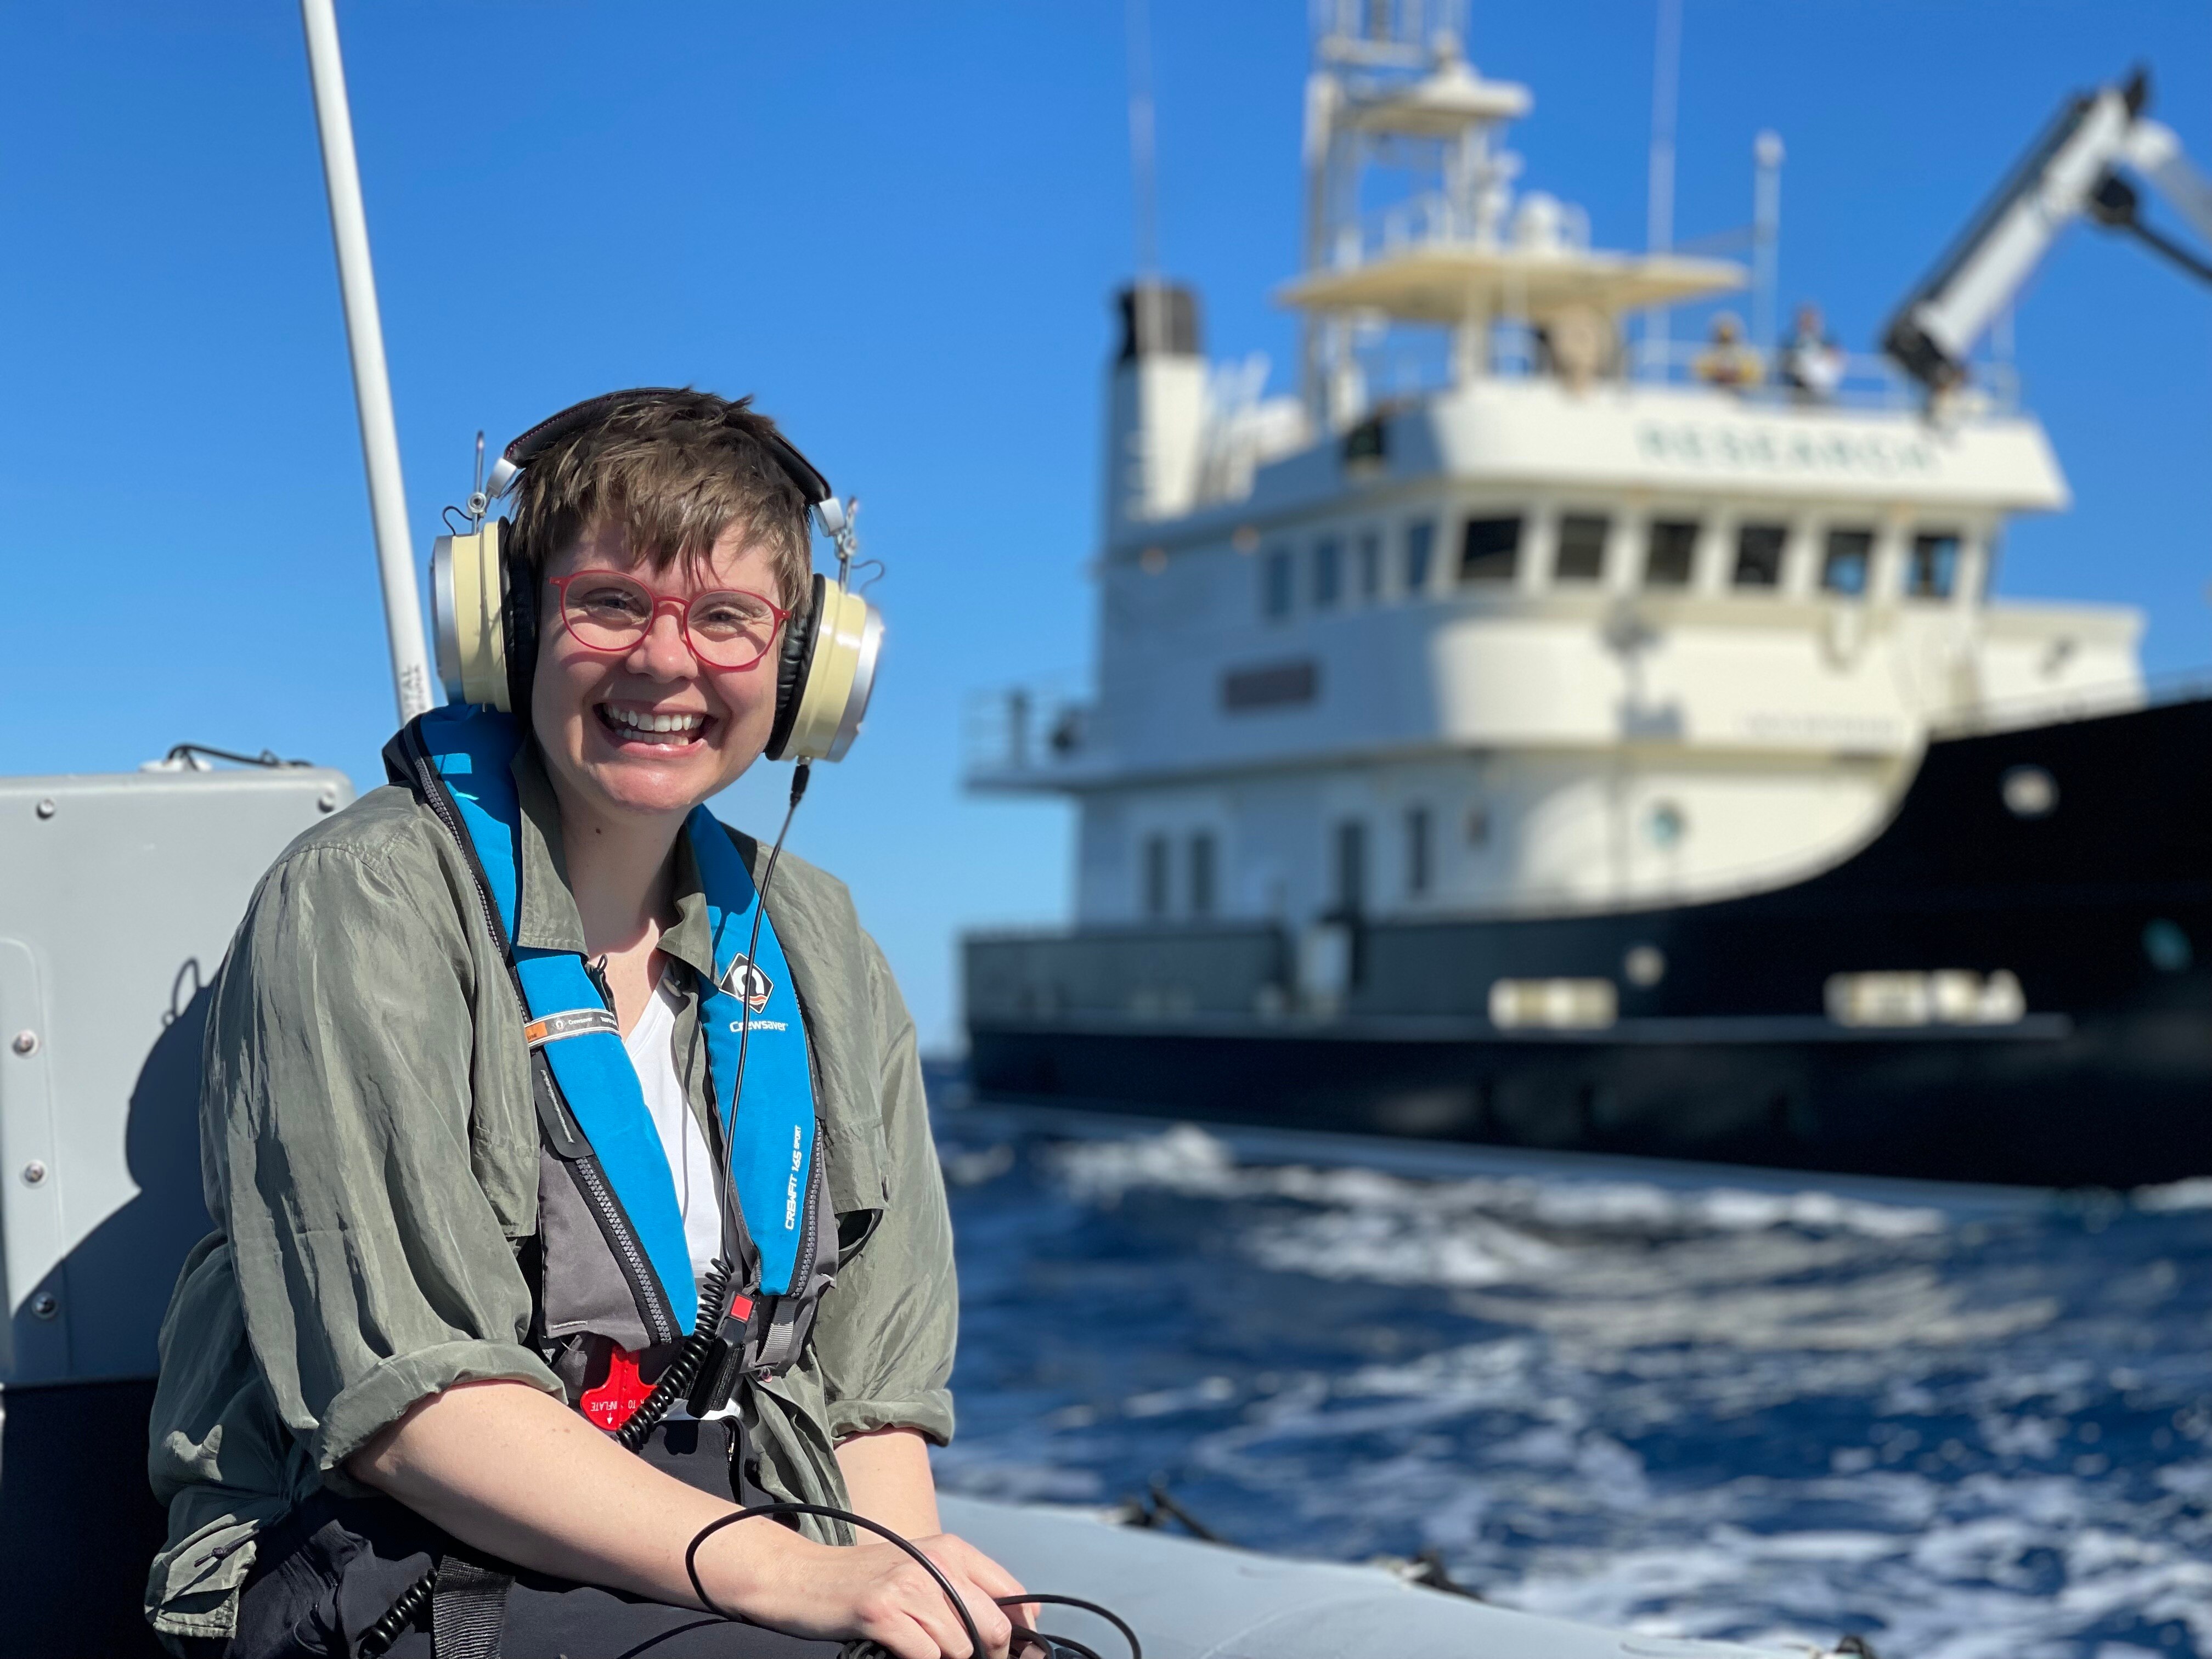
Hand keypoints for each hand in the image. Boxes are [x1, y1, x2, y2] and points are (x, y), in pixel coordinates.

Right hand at [700, 1522, 1028, 1658]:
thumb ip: (963, 1591)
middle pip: (995, 1627)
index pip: (1015, 1595)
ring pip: (960, 1647)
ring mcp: (909, 1585)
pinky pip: (926, 1655)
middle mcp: (937, 1562)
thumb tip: (1009, 1634)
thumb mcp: (922, 1570)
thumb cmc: (866, 1581)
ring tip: (915, 1644)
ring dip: (943, 1658)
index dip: (1020, 1633)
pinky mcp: (882, 1612)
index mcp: (953, 1549)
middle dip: (986, 1655)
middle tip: (957, 1658)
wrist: (803, 1576)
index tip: (1011, 1654)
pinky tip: (896, 1647)